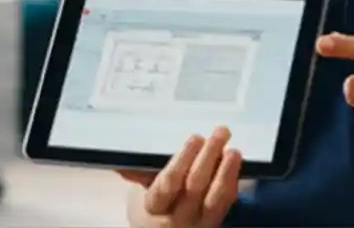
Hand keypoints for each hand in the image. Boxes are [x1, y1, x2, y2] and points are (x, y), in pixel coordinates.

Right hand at [116, 127, 241, 227]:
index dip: (183, 160)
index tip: (195, 138)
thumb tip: (119, 157)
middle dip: (208, 157)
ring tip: (233, 150)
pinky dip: (231, 182)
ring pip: (215, 199)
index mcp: (154, 207)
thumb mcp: (140, 192)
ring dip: (226, 171)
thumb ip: (139, 173)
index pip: (169, 183)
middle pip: (194, 187)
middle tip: (219, 133)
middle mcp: (177, 219)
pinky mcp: (215, 224)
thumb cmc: (153, 206)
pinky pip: (226, 204)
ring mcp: (198, 224)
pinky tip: (234, 164)